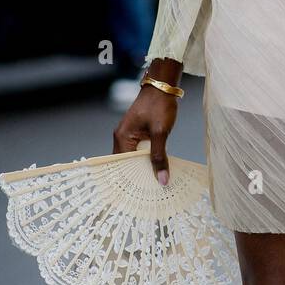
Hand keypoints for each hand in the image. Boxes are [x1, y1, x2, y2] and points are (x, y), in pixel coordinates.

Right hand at [112, 58, 183, 186]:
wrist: (163, 86)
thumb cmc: (160, 105)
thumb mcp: (160, 132)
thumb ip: (159, 155)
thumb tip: (162, 179)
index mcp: (122, 138)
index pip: (121, 167)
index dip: (129, 182)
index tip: (135, 198)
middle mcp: (121, 138)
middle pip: (125, 165)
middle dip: (135, 179)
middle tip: (146, 196)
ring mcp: (128, 136)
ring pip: (132, 160)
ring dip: (141, 170)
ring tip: (152, 187)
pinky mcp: (137, 134)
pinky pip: (138, 153)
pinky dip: (145, 161)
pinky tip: (155, 170)